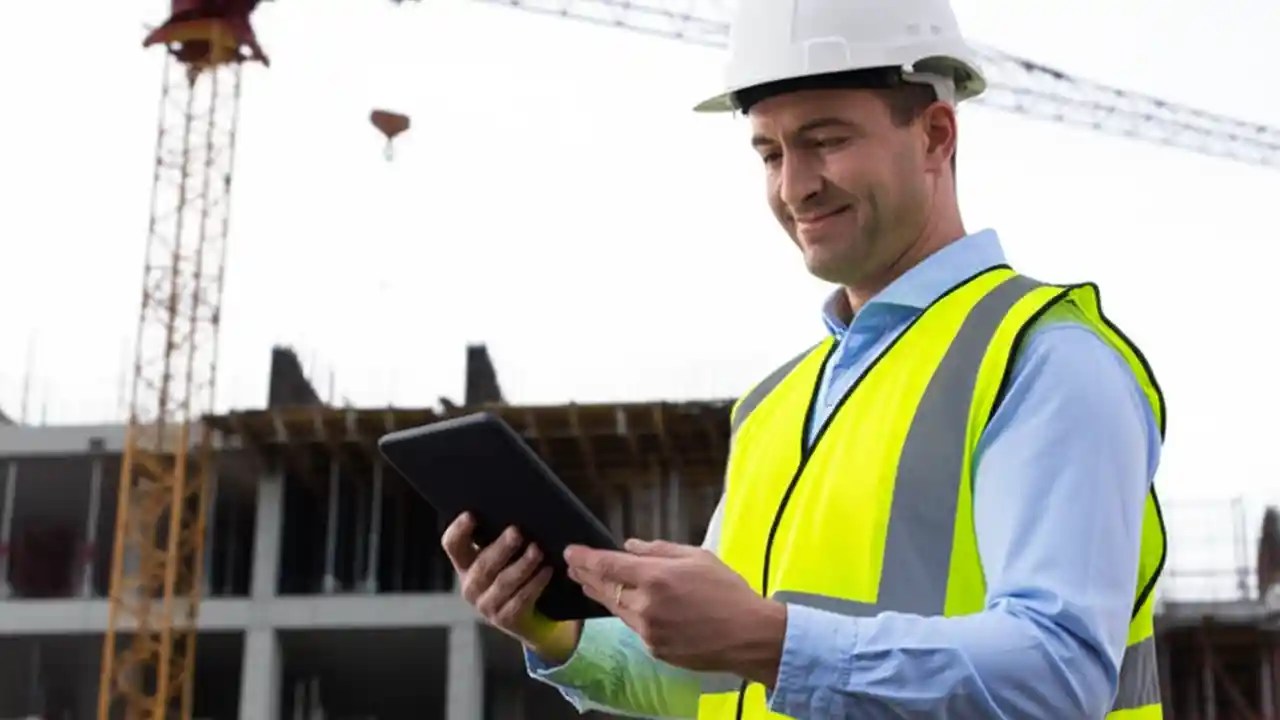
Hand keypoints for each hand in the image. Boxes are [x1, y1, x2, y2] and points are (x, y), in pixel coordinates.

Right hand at [441, 512, 579, 661]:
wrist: (528, 618)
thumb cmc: (514, 573)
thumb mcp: (504, 556)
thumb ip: (501, 538)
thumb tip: (516, 513)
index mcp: (465, 564)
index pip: (452, 545)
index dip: (459, 530)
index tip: (471, 515)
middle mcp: (470, 586)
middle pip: (482, 565)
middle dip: (501, 548)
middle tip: (517, 532)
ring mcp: (485, 606)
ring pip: (503, 583)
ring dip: (522, 565)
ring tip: (537, 551)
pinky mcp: (504, 620)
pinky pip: (520, 600)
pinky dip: (535, 584)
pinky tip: (546, 571)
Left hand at [564, 538, 786, 684]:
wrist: (749, 635)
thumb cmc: (728, 592)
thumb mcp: (697, 557)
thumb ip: (659, 550)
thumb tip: (629, 546)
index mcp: (656, 577)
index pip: (608, 565)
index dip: (584, 558)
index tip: (570, 552)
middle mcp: (646, 605)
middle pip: (605, 588)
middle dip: (587, 575)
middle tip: (574, 566)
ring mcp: (648, 631)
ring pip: (616, 609)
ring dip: (602, 594)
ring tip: (590, 583)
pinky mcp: (655, 649)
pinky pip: (634, 626)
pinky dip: (627, 612)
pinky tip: (624, 604)